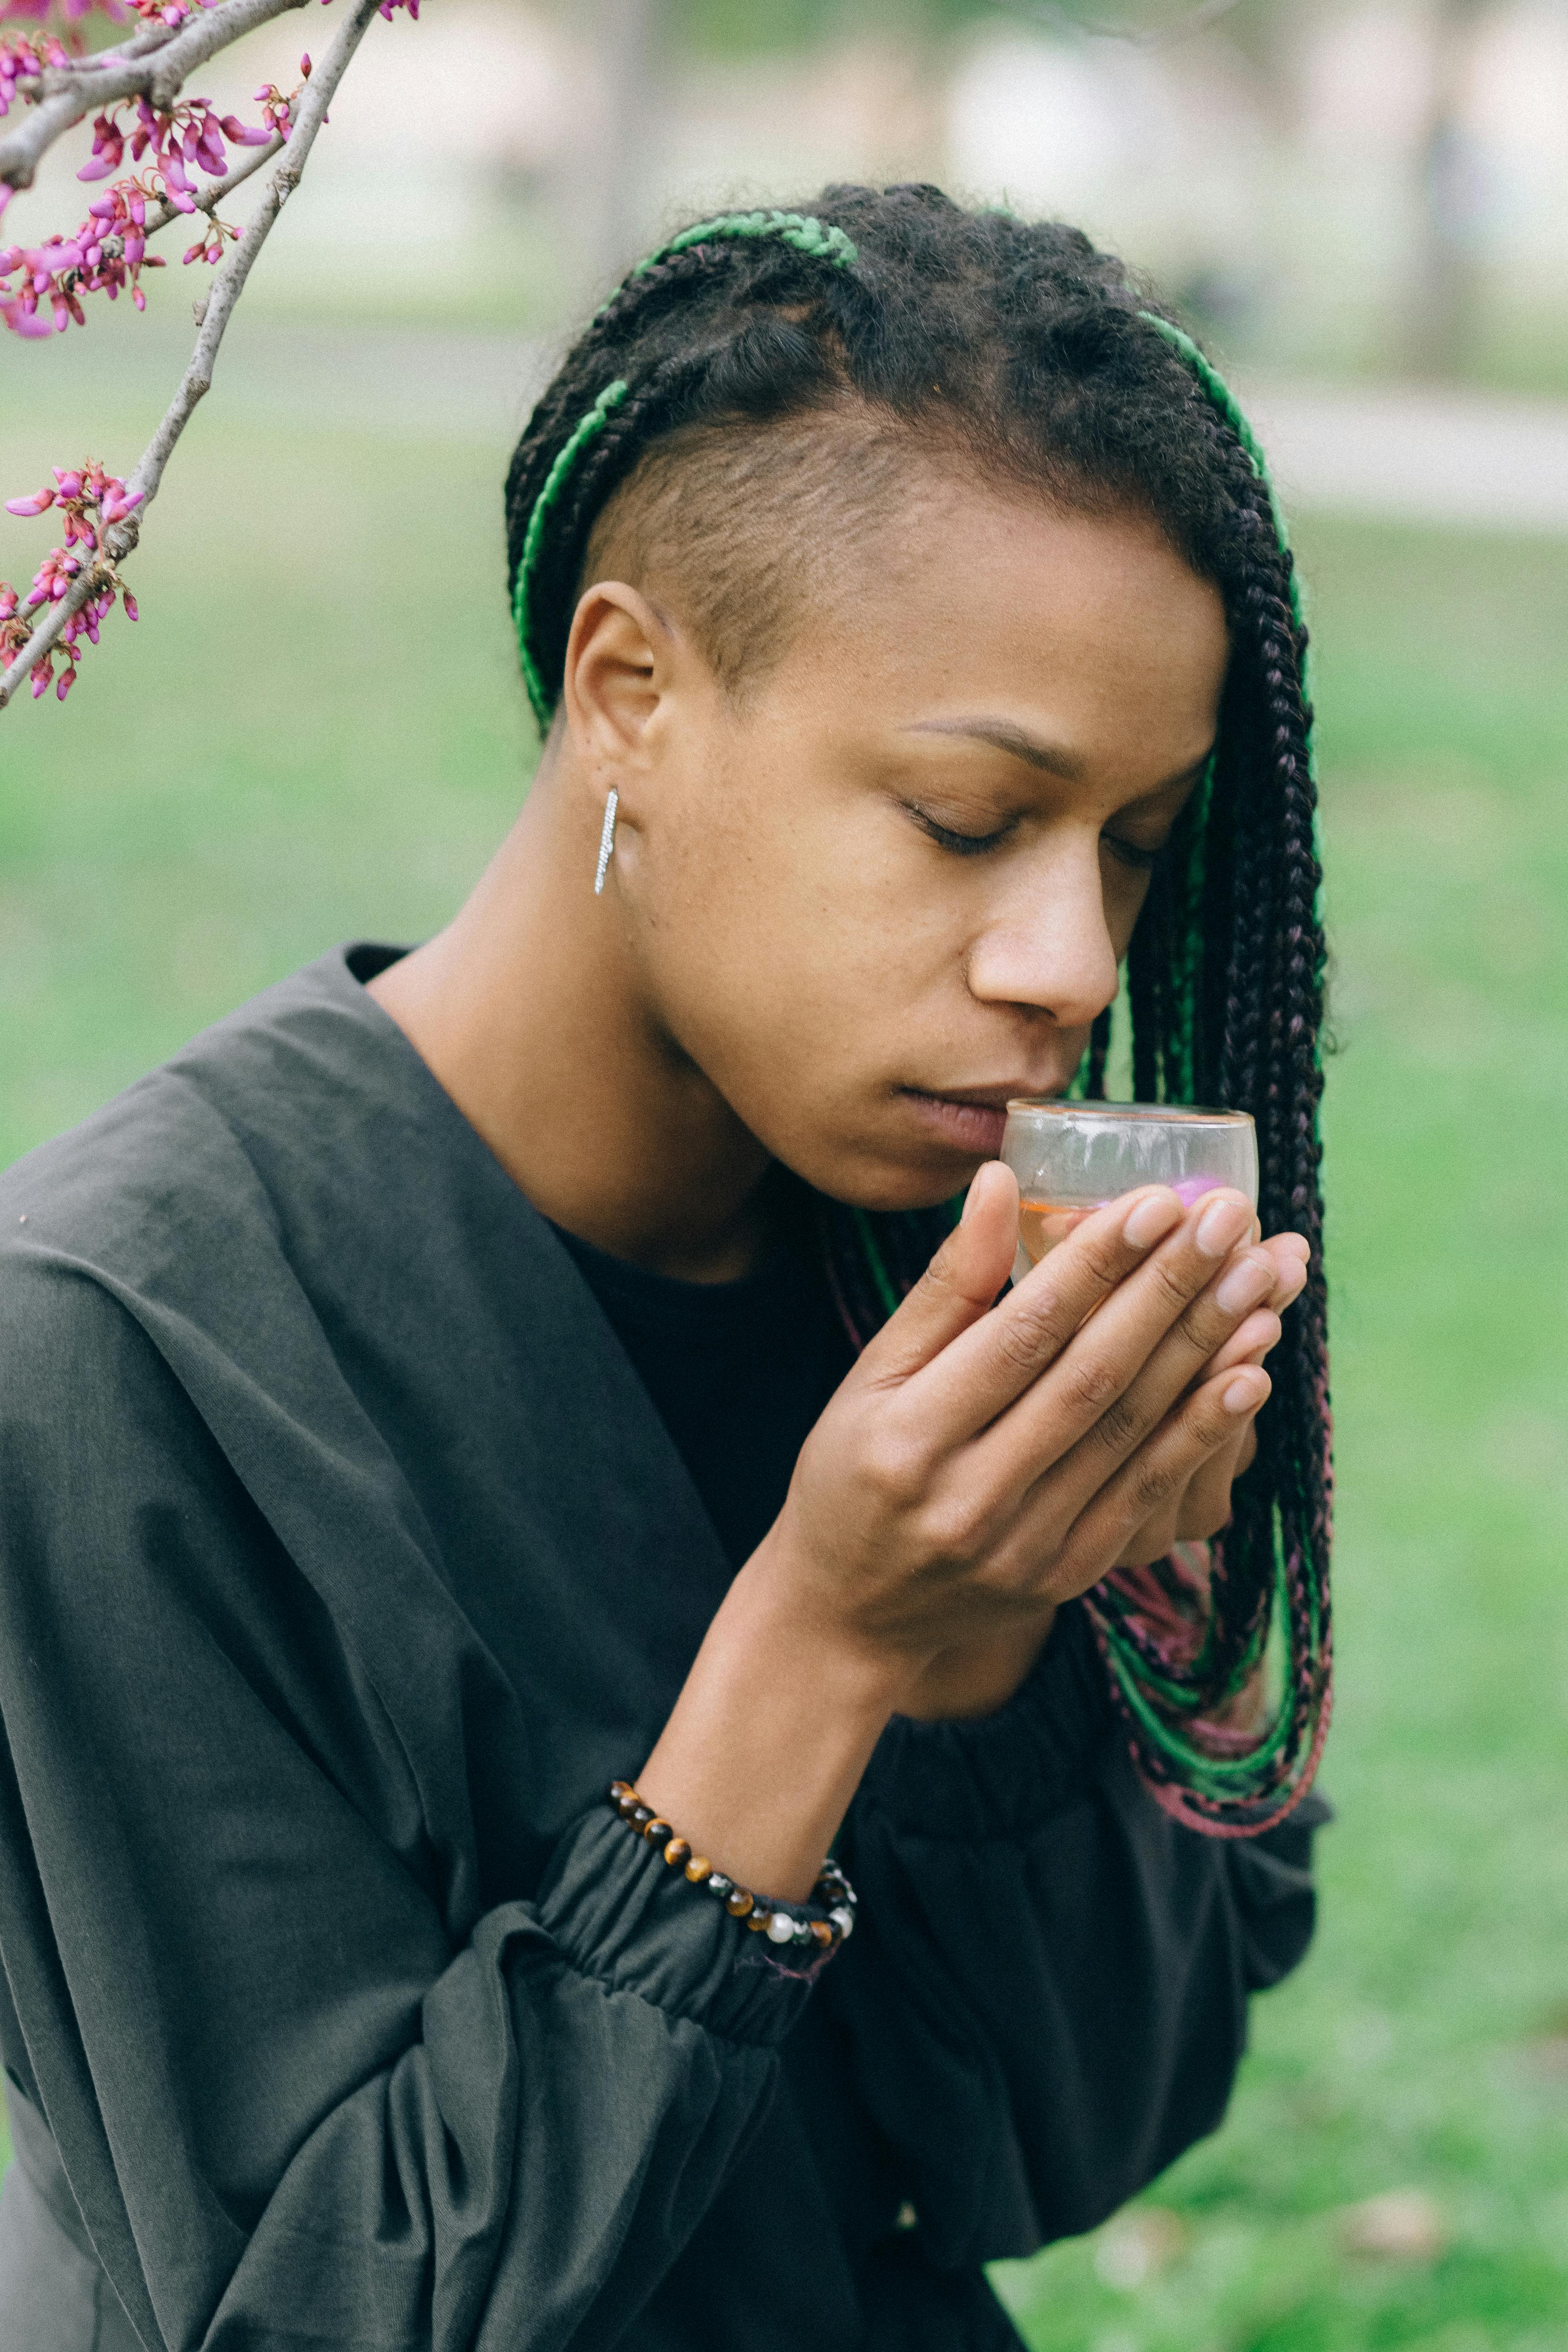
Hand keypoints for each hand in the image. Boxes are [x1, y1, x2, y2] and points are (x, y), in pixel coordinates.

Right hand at [765, 1163, 1295, 1672]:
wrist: (849, 1618)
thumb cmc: (853, 1471)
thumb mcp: (871, 1376)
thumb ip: (946, 1286)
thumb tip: (1000, 1181)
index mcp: (910, 1434)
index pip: (1022, 1335)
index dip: (1096, 1265)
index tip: (1159, 1200)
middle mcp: (969, 1496)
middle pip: (1091, 1379)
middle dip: (1170, 1291)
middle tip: (1232, 1219)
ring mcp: (1024, 1546)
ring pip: (1131, 1432)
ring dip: (1205, 1353)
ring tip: (1260, 1281)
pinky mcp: (1068, 1577)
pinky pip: (1148, 1495)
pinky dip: (1203, 1433)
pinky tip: (1252, 1375)